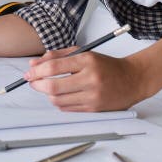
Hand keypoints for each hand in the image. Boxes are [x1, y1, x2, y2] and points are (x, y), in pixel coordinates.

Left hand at [25, 47, 147, 111]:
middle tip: (33, 82)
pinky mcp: (94, 109)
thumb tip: (34, 63)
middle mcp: (90, 79)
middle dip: (38, 85)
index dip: (37, 71)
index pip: (54, 67)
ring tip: (48, 88)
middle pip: (53, 87)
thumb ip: (58, 56)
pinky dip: (59, 102)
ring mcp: (93, 96)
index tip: (29, 73)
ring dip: (48, 95)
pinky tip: (61, 95)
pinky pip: (67, 108)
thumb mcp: (84, 53)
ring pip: (58, 100)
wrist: (132, 79)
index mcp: (87, 61)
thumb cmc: (106, 65)